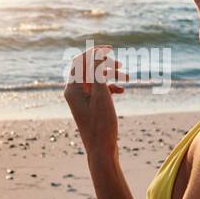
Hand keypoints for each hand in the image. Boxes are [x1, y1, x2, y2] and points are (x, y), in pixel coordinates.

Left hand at [63, 45, 124, 161]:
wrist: (101, 150)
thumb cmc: (101, 124)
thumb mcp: (102, 95)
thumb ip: (97, 73)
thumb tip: (95, 55)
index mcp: (72, 88)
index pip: (80, 61)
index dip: (94, 52)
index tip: (110, 48)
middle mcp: (74, 92)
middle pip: (88, 68)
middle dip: (105, 64)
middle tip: (121, 65)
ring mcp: (81, 99)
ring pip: (95, 79)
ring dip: (110, 75)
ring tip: (127, 77)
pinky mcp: (89, 106)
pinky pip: (99, 90)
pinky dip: (110, 87)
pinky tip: (123, 91)